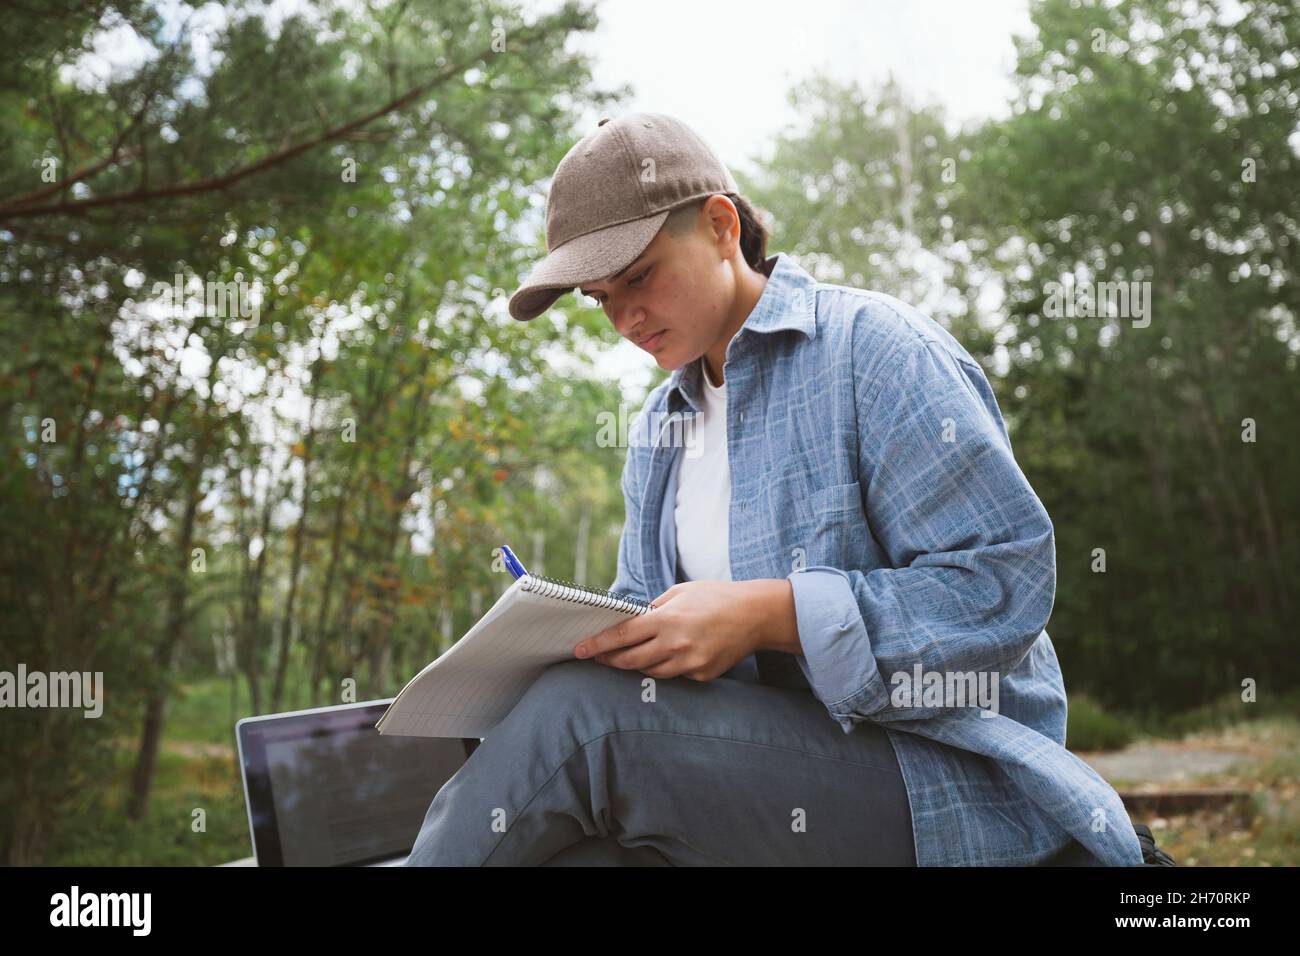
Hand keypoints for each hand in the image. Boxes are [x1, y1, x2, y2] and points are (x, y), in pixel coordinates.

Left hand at [573, 579, 795, 680]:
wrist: (756, 614)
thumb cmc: (716, 597)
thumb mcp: (680, 592)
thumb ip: (654, 608)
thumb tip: (632, 622)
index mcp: (667, 620)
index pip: (622, 636)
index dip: (598, 645)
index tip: (579, 650)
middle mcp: (676, 644)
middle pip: (630, 661)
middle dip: (609, 660)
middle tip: (596, 657)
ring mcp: (690, 663)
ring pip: (649, 672)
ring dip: (635, 665)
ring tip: (625, 657)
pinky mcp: (701, 675)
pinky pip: (674, 675)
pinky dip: (665, 666)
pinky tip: (666, 656)